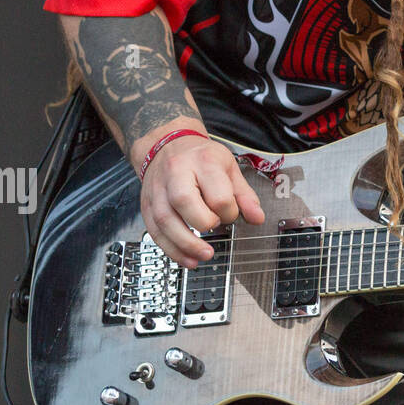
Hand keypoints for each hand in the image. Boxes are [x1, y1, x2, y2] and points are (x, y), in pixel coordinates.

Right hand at [137, 134, 264, 266]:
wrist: (168, 145)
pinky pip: (155, 232)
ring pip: (165, 220)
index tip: (231, 214)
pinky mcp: (147, 205)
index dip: (229, 211)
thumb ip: (244, 194)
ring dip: (185, 245)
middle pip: (185, 202)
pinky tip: (186, 258)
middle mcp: (176, 173)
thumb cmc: (201, 157)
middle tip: (216, 228)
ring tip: (203, 256)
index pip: (217, 194)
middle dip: (204, 224)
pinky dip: (171, 249)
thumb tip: (257, 218)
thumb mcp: (229, 167)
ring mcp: (158, 190)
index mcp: (203, 161)